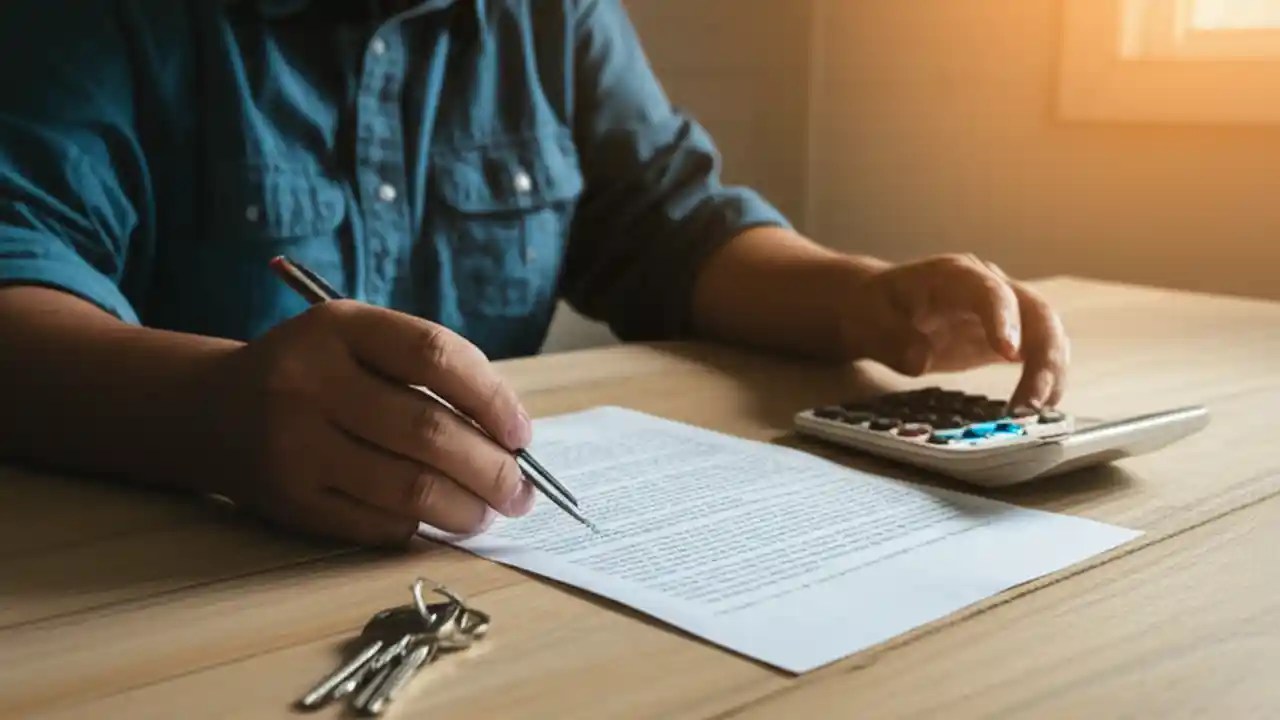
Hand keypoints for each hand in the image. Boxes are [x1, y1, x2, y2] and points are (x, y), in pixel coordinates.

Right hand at [207, 300, 535, 546]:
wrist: (210, 410)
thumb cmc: (315, 372)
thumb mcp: (358, 342)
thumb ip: (429, 372)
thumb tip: (511, 439)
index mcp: (339, 327)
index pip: (436, 356)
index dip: (493, 398)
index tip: (522, 434)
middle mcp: (311, 382)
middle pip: (430, 431)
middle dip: (493, 470)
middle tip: (522, 492)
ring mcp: (296, 445)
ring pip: (410, 489)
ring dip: (467, 509)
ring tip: (489, 512)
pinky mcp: (291, 500)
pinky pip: (379, 524)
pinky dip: (421, 527)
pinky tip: (437, 521)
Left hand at [838, 254, 1068, 408]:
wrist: (873, 308)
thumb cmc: (871, 309)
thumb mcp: (869, 322)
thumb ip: (893, 340)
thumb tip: (921, 358)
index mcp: (954, 276)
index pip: (990, 291)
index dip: (1004, 319)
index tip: (1008, 353)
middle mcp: (989, 286)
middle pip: (1036, 313)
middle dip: (1043, 357)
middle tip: (1031, 404)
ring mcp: (1004, 311)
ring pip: (1046, 335)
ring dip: (1050, 374)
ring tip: (1036, 414)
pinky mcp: (1006, 337)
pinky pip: (1038, 354)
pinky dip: (1045, 379)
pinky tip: (1039, 409)